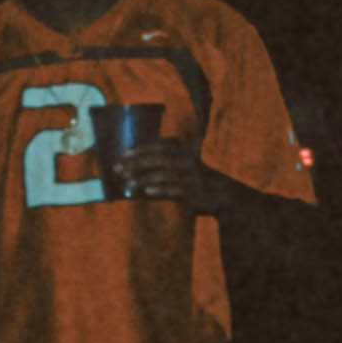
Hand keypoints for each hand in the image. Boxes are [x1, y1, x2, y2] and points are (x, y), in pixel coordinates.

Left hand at [122, 149, 273, 221]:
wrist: (223, 196)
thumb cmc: (199, 181)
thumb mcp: (185, 167)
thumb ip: (167, 163)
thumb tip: (137, 169)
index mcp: (186, 152)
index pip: (161, 146)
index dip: (142, 149)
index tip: (124, 154)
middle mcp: (189, 162)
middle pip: (158, 160)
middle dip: (136, 164)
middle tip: (118, 169)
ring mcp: (191, 177)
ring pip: (163, 175)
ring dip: (142, 178)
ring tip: (127, 182)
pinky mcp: (193, 192)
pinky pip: (173, 190)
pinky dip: (159, 190)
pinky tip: (145, 192)